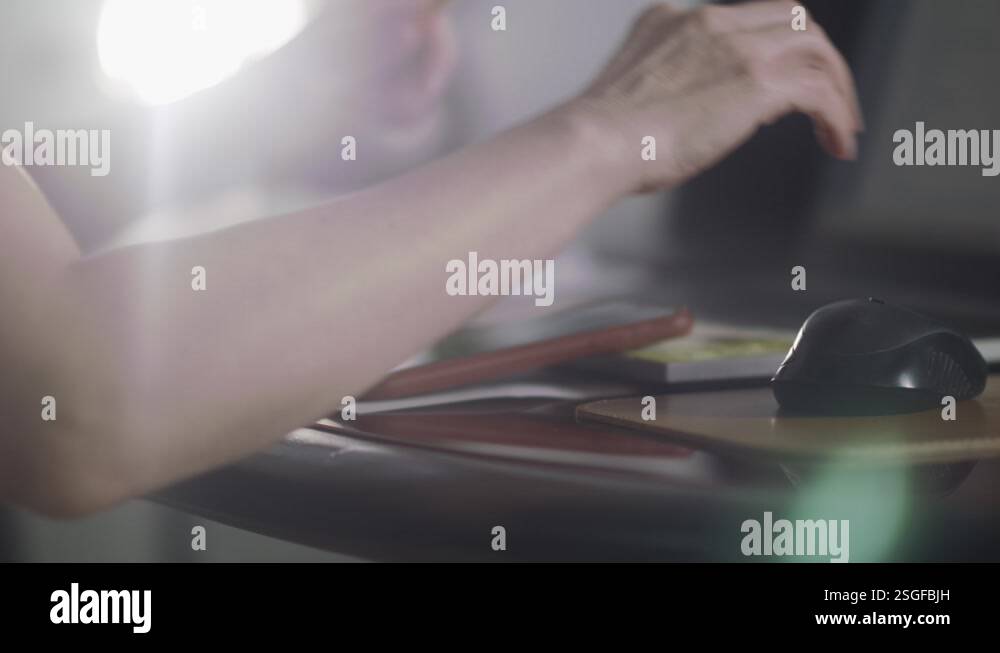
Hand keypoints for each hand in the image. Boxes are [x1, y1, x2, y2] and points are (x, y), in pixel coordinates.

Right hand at [569, 1, 862, 192]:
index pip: (746, 20)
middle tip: (828, 103)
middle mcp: (710, 22)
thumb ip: (665, 91)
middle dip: (818, 62)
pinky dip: (836, 116)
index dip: (775, 52)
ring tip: (841, 127)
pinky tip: (836, 142)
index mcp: (675, 21)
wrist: (592, 143)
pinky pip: (818, 90)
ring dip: (837, 87)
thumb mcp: (634, 94)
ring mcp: (736, 48)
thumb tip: (684, 123)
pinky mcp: (757, 81)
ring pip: (815, 47)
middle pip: (792, 20)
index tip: (783, 86)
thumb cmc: (599, 139)